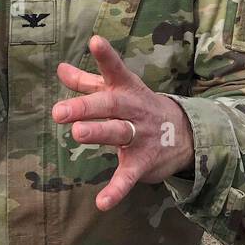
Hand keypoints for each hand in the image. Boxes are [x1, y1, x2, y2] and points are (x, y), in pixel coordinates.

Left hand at [52, 34, 194, 210]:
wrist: (186, 135)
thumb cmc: (138, 108)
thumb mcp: (117, 92)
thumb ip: (87, 82)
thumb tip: (59, 68)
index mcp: (126, 89)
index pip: (115, 70)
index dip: (106, 56)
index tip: (95, 41)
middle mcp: (135, 109)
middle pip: (111, 105)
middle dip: (86, 107)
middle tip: (59, 112)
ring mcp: (142, 135)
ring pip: (119, 132)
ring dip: (100, 133)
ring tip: (78, 134)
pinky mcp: (145, 162)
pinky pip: (129, 176)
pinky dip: (116, 189)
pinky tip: (102, 202)